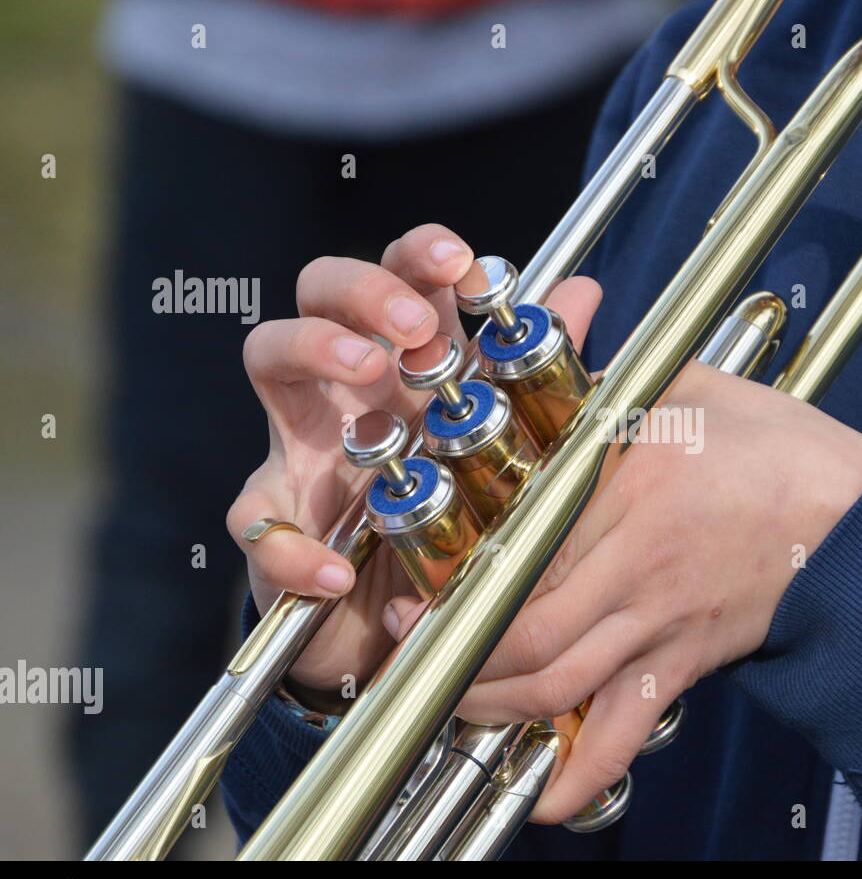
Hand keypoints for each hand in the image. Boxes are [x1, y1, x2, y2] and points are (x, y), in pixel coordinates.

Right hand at [226, 224, 599, 703]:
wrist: (404, 623)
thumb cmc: (450, 516)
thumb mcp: (501, 440)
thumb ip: (536, 362)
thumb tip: (584, 290)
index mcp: (408, 365)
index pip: (398, 277)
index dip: (420, 254)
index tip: (460, 264)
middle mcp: (348, 390)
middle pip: (323, 290)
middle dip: (368, 290)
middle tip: (415, 328)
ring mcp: (302, 447)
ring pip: (271, 357)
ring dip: (316, 350)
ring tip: (368, 380)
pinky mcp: (273, 524)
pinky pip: (260, 524)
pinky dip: (294, 549)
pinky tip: (338, 568)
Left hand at [388, 362, 861, 821]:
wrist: (854, 517)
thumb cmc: (780, 447)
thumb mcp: (688, 386)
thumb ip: (609, 380)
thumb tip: (554, 362)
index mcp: (628, 487)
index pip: (519, 545)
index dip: (457, 578)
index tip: (416, 587)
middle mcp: (634, 563)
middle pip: (522, 630)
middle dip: (455, 652)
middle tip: (415, 651)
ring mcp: (659, 620)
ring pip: (557, 684)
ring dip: (494, 705)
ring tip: (453, 702)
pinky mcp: (684, 659)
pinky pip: (627, 728)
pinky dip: (584, 772)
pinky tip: (549, 797)